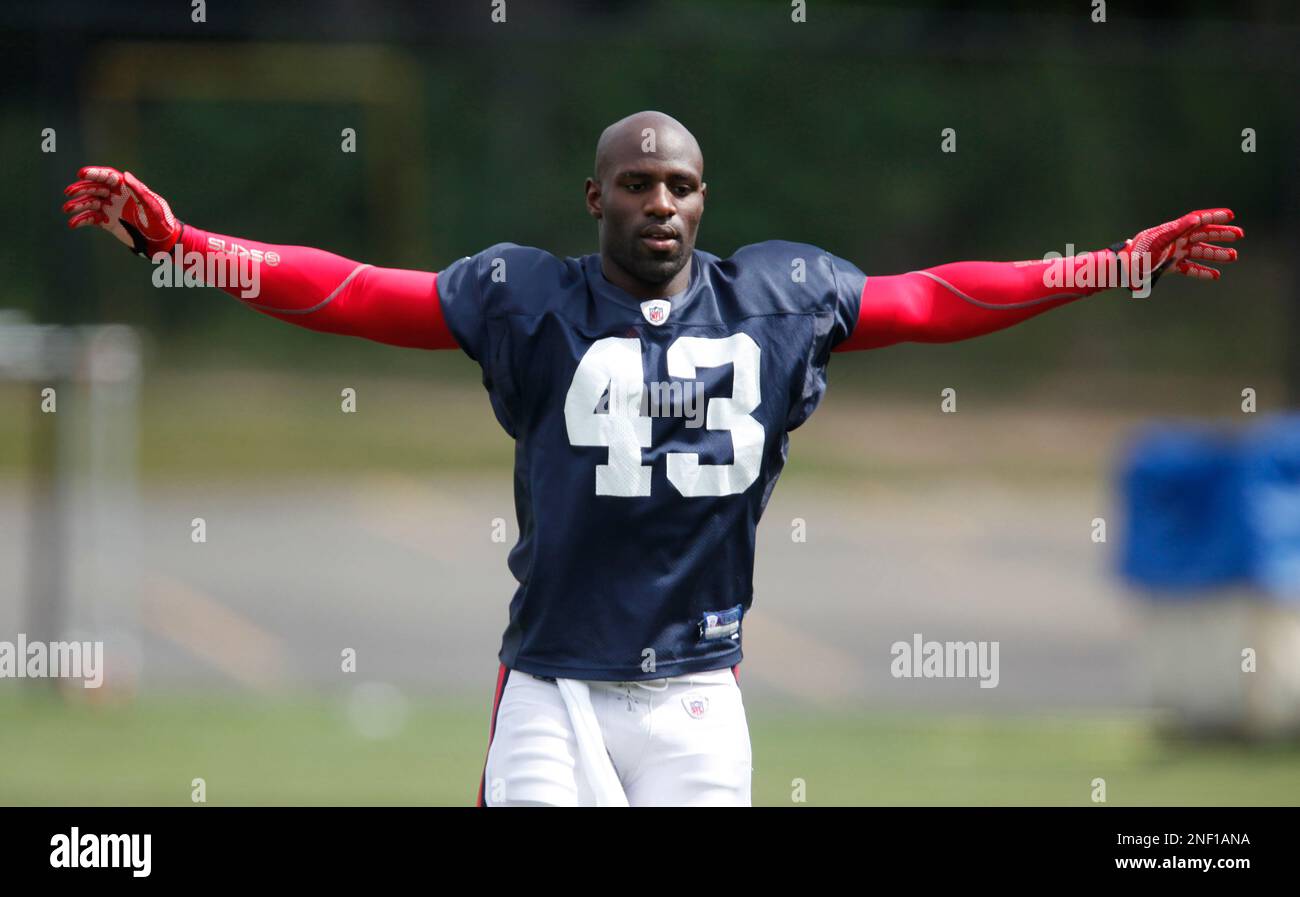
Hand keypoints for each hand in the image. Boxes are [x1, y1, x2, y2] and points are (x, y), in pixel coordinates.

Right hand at [62, 166, 181, 256]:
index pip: (108, 177)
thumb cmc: (161, 221)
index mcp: (127, 188)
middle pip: (95, 188)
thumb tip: (126, 175)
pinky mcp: (107, 222)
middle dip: (81, 189)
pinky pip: (91, 219)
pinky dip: (81, 220)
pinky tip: (73, 223)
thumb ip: (139, 191)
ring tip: (67, 209)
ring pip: (90, 203)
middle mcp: (116, 196)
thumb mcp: (152, 205)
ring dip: (78, 205)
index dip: (94, 173)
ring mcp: (110, 208)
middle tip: (69, 193)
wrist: (161, 242)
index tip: (81, 174)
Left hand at [1112, 208, 1242, 294]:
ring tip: (1233, 256)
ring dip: (1217, 254)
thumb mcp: (1157, 240)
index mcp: (1173, 231)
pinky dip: (1203, 271)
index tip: (1231, 215)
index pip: (1197, 221)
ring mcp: (1175, 253)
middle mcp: (1176, 240)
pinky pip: (1191, 268)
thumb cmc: (1138, 253)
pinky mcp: (1171, 267)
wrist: (1124, 270)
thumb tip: (1196, 218)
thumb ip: (1177, 229)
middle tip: (1239, 235)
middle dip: (1221, 234)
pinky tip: (1215, 275)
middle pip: (1203, 235)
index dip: (1214, 217)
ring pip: (1200, 252)